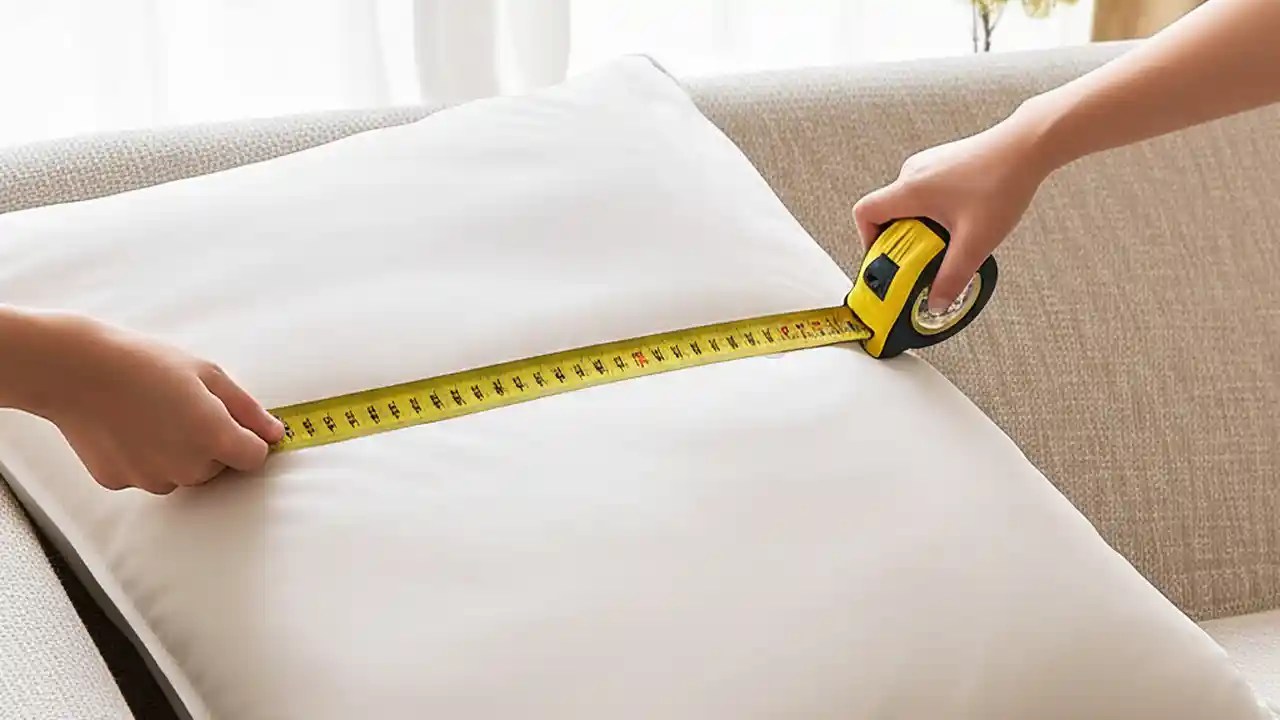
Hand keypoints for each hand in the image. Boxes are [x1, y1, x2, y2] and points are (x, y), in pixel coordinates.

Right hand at [31, 316, 283, 494]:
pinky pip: (147, 473)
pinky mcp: (121, 482)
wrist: (76, 370)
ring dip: (178, 452)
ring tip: (153, 414)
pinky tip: (128, 426)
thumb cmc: (145, 364)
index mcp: (215, 439)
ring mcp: (151, 479)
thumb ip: (247, 409)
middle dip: (211, 443)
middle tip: (183, 408)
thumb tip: (275, 433)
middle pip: (218, 467)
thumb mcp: (208, 374)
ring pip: (181, 473)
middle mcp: (187, 468)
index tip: (235, 423)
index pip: (255, 458)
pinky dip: (143, 456)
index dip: (249, 439)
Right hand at [853, 108, 1052, 309]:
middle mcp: (913, 173)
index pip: (864, 213)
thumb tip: (936, 303)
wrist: (1029, 145)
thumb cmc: (1003, 182)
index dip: (868, 240)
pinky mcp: (943, 163)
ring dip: (919, 226)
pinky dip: (933, 212)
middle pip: (886, 212)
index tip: (887, 259)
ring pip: (907, 203)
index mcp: (911, 189)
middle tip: (924, 257)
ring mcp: (928, 164)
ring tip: (949, 238)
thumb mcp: (976, 242)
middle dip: (901, 240)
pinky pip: (924, 193)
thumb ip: (953, 278)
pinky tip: (961, 220)